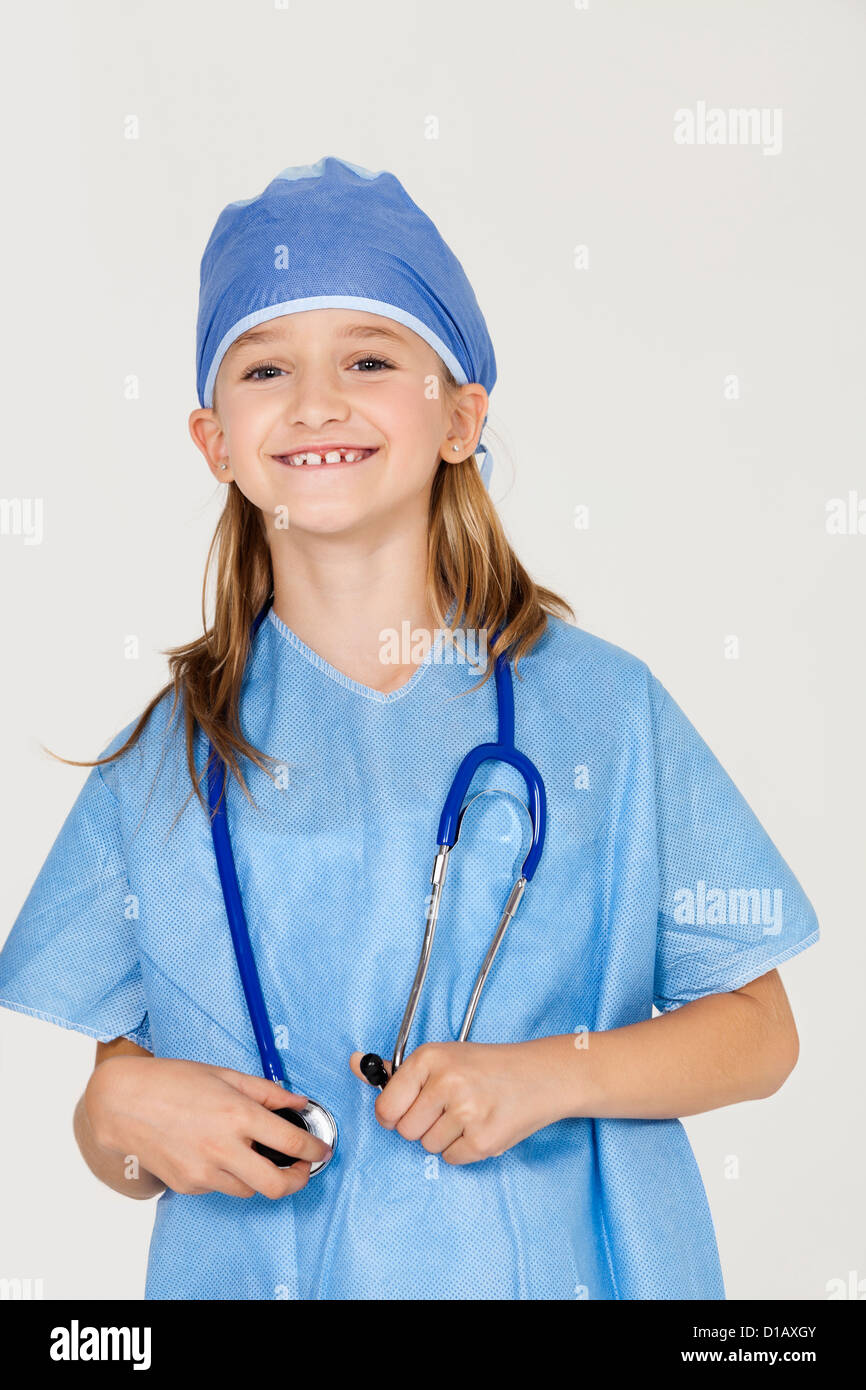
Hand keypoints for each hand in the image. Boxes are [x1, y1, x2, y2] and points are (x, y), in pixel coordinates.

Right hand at [85, 1056, 331, 1198]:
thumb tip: (299, 1103)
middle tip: (302, 1170)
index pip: (291, 1143)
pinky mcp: (187, 1185)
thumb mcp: (225, 1075)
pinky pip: (219, 1186)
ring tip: (255, 1155)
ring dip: (260, 1177)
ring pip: (248, 1190)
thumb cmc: (172, 1082)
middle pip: (276, 1185)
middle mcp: (223, 1147)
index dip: (314, 1149)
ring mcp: (203, 1171)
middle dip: (298, 1182)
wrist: (122, 1104)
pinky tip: (215, 1152)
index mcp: (238, 1115)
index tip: (321, 1150)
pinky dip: (227, 1174)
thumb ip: (267, 1092)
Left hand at [349, 1039, 564, 1164]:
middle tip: (448, 1108)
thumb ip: (397, 1070)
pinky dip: (464, 1149)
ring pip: (428, 1147)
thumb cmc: (487, 1066)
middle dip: (421, 1126)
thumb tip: (355, 1062)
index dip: (394, 1114)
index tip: (406, 1110)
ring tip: (468, 1114)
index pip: (386, 1107)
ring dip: (445, 1138)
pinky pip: (452, 1159)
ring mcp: (466, 1112)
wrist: (540, 1075)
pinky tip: (480, 1127)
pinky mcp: (483, 1139)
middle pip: (405, 1131)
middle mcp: (446, 1082)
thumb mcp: (442, 1057)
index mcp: (430, 1058)